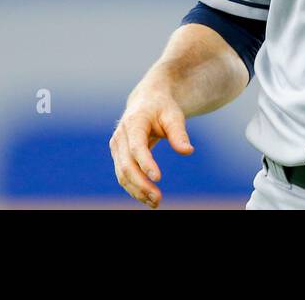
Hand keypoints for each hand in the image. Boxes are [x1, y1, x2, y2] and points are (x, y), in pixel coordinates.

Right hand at [108, 85, 193, 208]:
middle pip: (126, 165)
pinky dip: (134, 188)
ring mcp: (116, 147)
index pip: (136, 147)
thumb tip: (188, 151)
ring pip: (122, 173)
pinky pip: (123, 175)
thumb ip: (179, 133)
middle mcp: (120, 136)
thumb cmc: (162, 108)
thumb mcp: (174, 115)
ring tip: (155, 203)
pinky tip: (147, 198)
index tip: (158, 178)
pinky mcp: (118, 156)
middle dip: (141, 184)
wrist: (146, 101)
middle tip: (158, 199)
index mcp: (133, 122)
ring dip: (136, 190)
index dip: (146, 163)